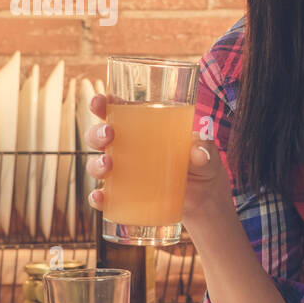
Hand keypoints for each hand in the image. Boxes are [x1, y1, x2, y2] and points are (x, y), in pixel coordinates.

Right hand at [83, 92, 231, 221]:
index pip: (117, 111)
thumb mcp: (207, 153)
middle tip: (109, 134)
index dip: (103, 104)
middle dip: (97, 133)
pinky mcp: (126, 198)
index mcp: (143, 128)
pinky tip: (100, 197)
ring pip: (97, 165)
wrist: (206, 201)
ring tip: (108, 165)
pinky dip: (98, 198)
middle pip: (100, 137)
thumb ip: (205, 149)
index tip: (100, 101)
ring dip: (96, 164)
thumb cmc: (202, 166)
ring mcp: (125, 174)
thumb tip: (200, 153)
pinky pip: (105, 197)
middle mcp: (127, 149)